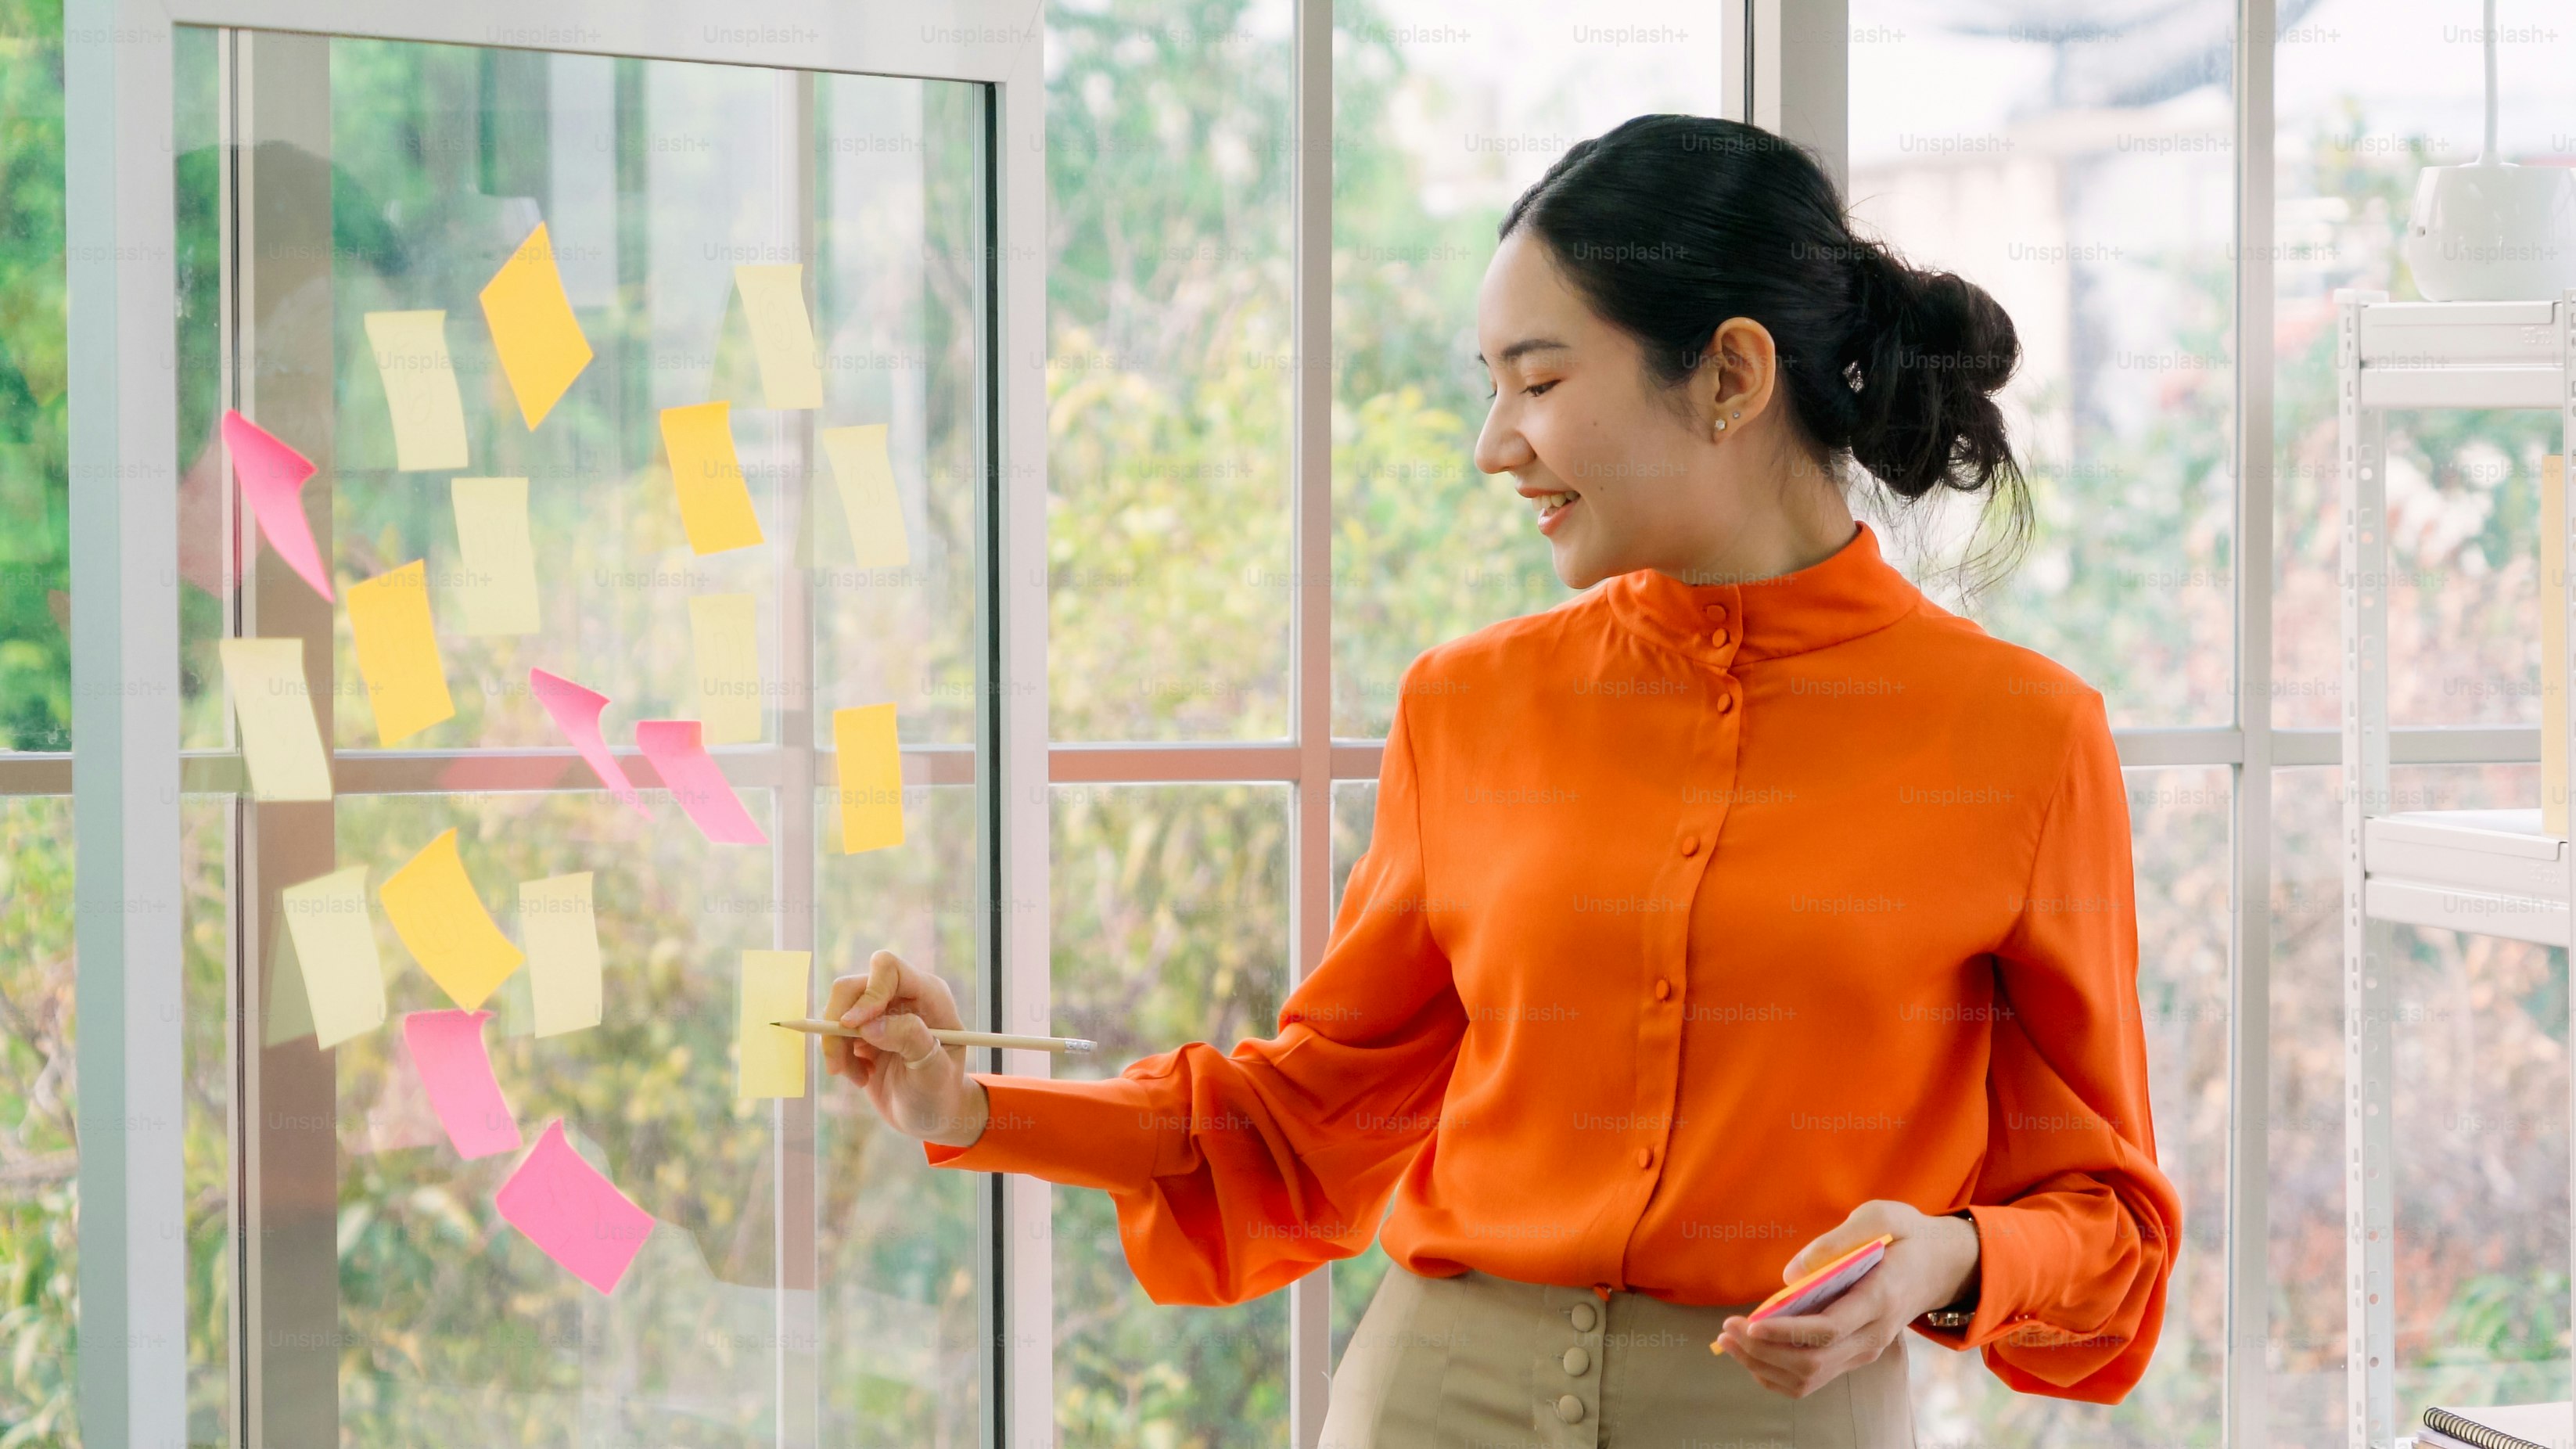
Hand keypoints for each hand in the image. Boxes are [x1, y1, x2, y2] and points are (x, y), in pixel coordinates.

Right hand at [819, 948, 989, 1149]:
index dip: (868, 992)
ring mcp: (880, 1013)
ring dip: (836, 1047)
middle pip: (853, 987)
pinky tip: (861, 1077)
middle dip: (839, 1024)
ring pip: (837, 1012)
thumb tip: (868, 1025)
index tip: (853, 1026)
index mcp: (928, 995)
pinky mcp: (862, 1031)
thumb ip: (909, 1040)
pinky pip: (834, 1033)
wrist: (931, 1116)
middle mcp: (902, 996)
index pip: (889, 969)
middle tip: (838, 1065)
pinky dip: (839, 1057)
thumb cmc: (941, 1093)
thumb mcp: (934, 1072)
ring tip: (859, 1079)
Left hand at [1713, 1200, 1979, 1398]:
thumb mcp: (1881, 1216)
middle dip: (1762, 1351)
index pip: (1827, 1329)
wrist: (1941, 1265)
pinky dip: (1775, 1372)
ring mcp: (1865, 1350)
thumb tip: (1791, 1275)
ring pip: (1808, 1378)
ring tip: (1727, 1340)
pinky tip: (1750, 1351)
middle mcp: (1873, 1335)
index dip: (1785, 1331)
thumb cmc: (1906, 1235)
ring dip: (1763, 1365)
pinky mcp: (1854, 1355)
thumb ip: (1836, 1241)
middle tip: (1726, 1329)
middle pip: (1811, 1362)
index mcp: (1880, 1299)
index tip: (1750, 1323)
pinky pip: (1812, 1378)